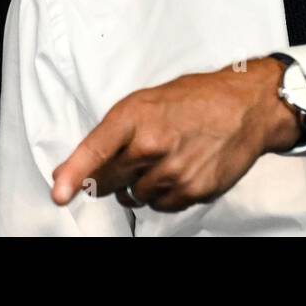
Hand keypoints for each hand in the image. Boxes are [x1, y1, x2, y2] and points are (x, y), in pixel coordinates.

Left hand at [50, 56, 301, 212]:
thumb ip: (111, 135)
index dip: (74, 173)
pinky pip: (162, 205)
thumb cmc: (194, 99)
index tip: (60, 193)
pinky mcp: (193, 191)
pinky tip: (181, 168)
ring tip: (166, 157)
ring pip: (135, 196)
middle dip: (109, 177)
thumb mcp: (147, 102)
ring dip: (141, 185)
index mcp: (135, 116)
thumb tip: (71, 170)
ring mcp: (174, 171)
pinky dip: (165, 193)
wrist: (245, 107)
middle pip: (109, 180)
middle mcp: (152, 144)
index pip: (97, 149)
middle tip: (131, 158)